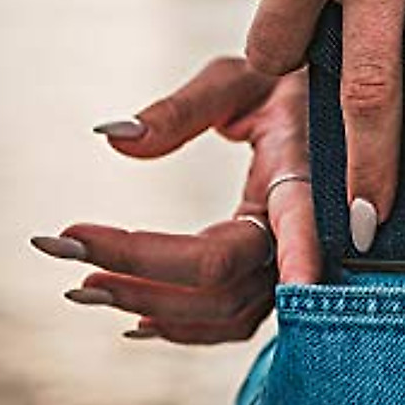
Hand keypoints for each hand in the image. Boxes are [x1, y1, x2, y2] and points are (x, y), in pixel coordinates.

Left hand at [31, 58, 320, 343]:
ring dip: (151, 305)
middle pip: (222, 279)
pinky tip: (136, 316)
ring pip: (226, 312)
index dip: (185, 262)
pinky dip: (183, 326)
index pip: (266, 234)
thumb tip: (116, 139)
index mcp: (301, 178)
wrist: (337, 105)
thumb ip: (180, 110)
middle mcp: (306, 233)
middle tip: (68, 250)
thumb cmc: (290, 82)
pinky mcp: (276, 277)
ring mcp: (292, 263)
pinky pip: (235, 320)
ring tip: (84, 285)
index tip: (117, 271)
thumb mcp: (237, 78)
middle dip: (139, 271)